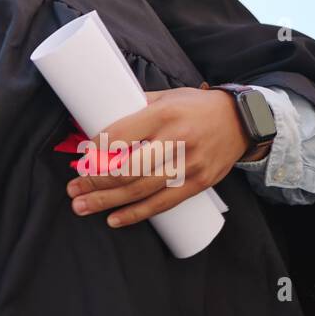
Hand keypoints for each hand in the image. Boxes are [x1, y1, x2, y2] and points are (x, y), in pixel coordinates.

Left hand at [64, 86, 252, 228]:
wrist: (241, 121)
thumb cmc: (195, 106)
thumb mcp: (165, 96)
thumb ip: (135, 108)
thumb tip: (97, 118)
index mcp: (163, 114)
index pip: (120, 135)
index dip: (96, 150)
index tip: (80, 158)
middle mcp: (176, 140)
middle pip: (127, 168)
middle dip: (94, 182)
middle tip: (73, 189)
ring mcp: (189, 165)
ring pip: (140, 190)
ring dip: (107, 201)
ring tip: (81, 206)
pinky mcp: (198, 183)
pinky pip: (163, 204)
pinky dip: (136, 214)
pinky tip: (113, 219)